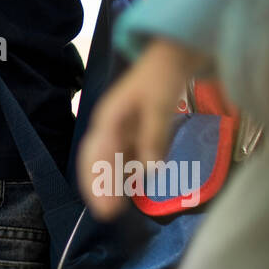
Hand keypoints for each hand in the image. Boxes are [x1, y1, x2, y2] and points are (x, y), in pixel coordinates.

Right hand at [76, 38, 205, 219]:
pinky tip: (130, 187)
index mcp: (108, 118)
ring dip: (109, 183)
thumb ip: (153, 137)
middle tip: (106, 216)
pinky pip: (123, 156)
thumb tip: (148, 172)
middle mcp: (109, 125)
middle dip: (97, 187)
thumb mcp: (158, 105)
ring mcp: (120, 128)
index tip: (105, 210)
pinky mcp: (133, 130)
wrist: (173, 53)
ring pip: (107, 160)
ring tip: (115, 208)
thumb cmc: (162, 76)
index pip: (95, 156)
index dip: (97, 183)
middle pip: (95, 161)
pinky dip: (123, 173)